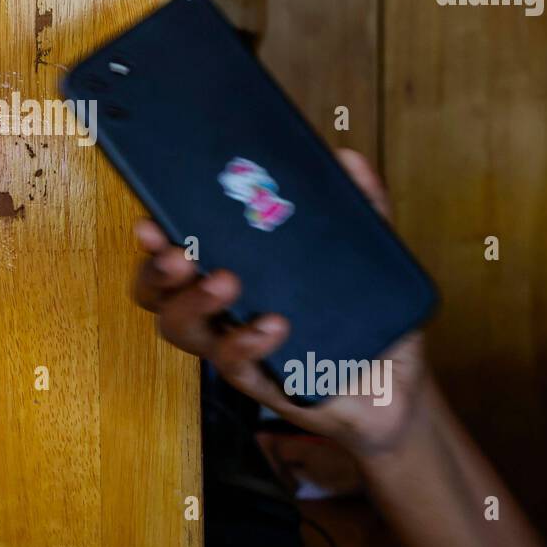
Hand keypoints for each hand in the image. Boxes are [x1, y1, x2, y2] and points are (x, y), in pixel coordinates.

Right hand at [132, 149, 430, 457]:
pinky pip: (234, 365)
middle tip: (177, 254)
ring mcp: (235, 347)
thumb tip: (347, 158)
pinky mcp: (261, 382)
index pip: (175, 253)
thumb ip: (359, 206)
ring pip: (182, 330)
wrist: (395, 388)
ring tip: (224, 282)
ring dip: (193, 303)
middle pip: (158, 295)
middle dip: (157, 273)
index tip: (150, 220)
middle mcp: (222, 311)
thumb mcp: (367, 256)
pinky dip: (247, 342)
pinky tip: (272, 325)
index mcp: (232, 272)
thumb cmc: (365, 321)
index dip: (154, 239)